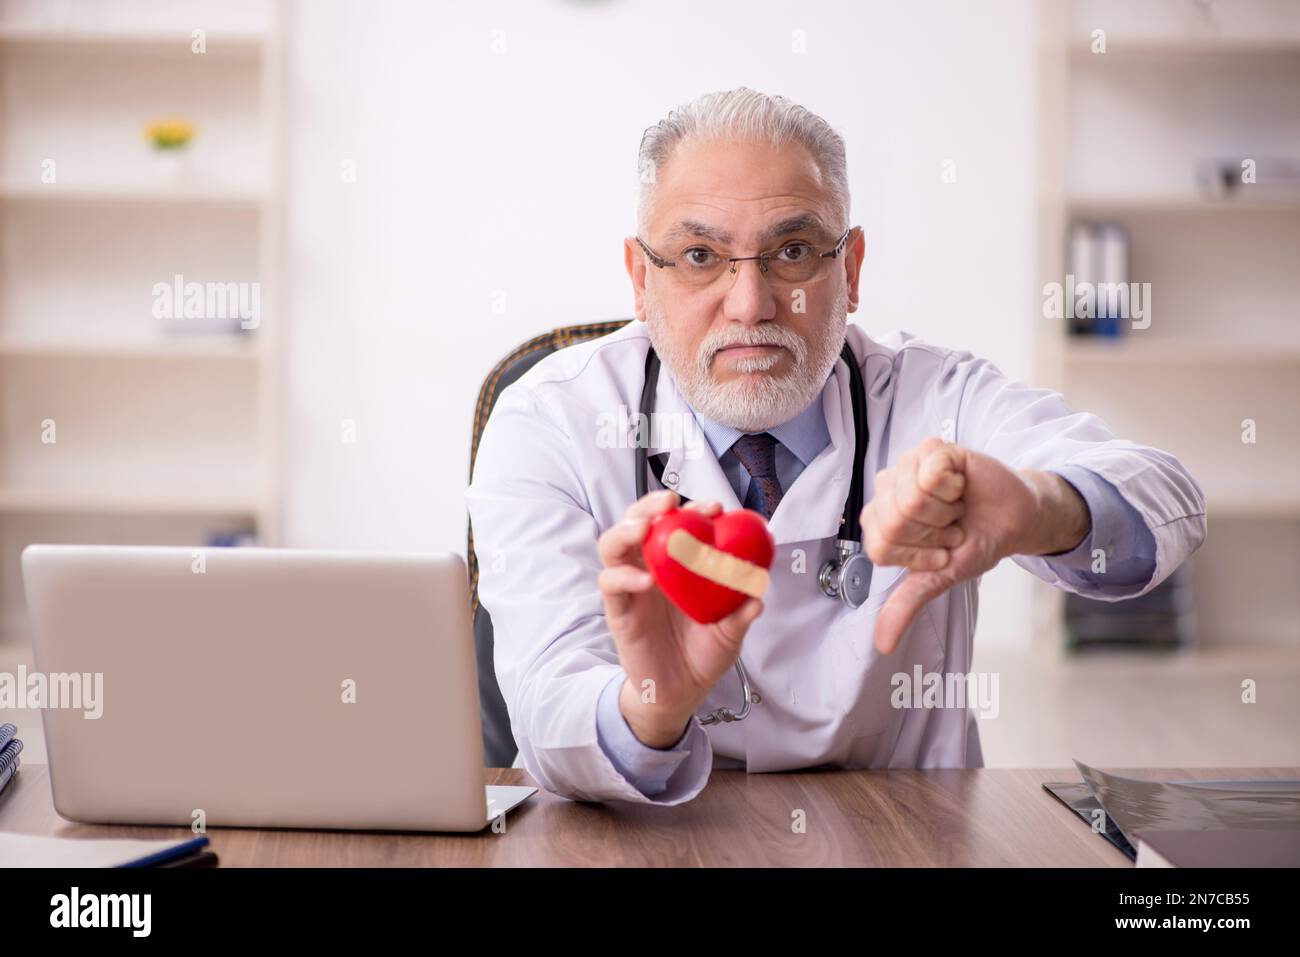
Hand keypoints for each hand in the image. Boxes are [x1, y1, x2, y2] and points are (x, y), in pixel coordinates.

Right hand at [597, 490, 763, 747]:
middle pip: (638, 522)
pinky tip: (646, 581)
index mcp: (678, 565)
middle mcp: (650, 568)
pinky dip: (625, 577)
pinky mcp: (617, 609)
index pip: (679, 524)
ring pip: (613, 545)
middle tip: (670, 503)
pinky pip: (611, 584)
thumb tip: (757, 597)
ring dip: (626, 530)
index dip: (694, 510)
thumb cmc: (702, 654)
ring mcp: (630, 586)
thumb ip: (741, 614)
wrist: (680, 693)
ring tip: (643, 528)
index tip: (715, 508)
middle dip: (650, 505)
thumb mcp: (730, 632)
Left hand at [861, 437, 1089, 654]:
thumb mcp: (938, 578)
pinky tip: (961, 486)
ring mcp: (906, 466)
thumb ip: (906, 604)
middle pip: (895, 522)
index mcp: (879, 522)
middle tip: (951, 527)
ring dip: (945, 512)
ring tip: (956, 508)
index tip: (940, 550)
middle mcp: (886, 491)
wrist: (1014, 519)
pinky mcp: (931, 449)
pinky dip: (954, 487)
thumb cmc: (972, 542)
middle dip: (934, 533)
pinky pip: (931, 473)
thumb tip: (882, 644)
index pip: (882, 547)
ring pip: (912, 499)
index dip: (919, 555)